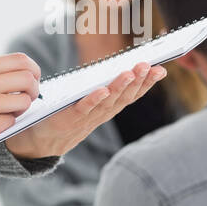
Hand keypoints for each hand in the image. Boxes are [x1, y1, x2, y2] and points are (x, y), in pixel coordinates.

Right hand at [0, 53, 41, 166]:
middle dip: (33, 90)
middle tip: (28, 97)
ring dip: (21, 109)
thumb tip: (24, 74)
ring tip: (7, 113)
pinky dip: (6, 124)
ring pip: (24, 101)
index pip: (20, 60)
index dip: (33, 70)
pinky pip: (11, 122)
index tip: (33, 79)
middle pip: (27, 79)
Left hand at [5, 60, 166, 159]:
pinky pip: (85, 107)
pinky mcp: (72, 117)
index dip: (148, 82)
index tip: (161, 68)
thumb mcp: (93, 100)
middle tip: (148, 66)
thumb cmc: (71, 114)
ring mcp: (89, 116)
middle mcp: (104, 112)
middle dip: (139, 80)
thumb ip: (106, 86)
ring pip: (109, 101)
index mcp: (111, 106)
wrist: (46, 140)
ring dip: (120, 86)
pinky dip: (94, 99)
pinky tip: (103, 90)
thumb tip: (122, 65)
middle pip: (125, 96)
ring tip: (130, 72)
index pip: (134, 93)